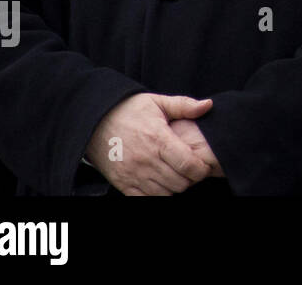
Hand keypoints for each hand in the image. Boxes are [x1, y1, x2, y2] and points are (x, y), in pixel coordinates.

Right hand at [85, 93, 213, 194]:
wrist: (94, 121)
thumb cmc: (128, 110)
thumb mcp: (157, 102)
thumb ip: (184, 105)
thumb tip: (208, 105)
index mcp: (158, 139)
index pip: (188, 165)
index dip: (201, 169)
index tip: (204, 166)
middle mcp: (146, 160)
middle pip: (180, 183)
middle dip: (190, 179)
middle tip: (191, 170)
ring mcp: (133, 174)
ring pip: (165, 194)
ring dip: (175, 187)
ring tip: (176, 175)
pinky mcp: (122, 183)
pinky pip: (146, 199)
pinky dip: (157, 195)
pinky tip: (160, 183)